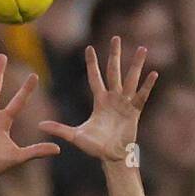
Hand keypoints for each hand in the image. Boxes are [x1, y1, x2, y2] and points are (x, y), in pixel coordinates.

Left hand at [38, 36, 157, 161]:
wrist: (111, 157)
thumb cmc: (94, 147)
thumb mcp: (75, 136)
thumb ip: (59, 128)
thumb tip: (40, 125)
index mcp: (99, 101)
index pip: (94, 77)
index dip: (92, 63)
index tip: (89, 48)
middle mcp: (113, 98)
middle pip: (114, 71)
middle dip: (115, 55)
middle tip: (116, 38)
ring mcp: (125, 104)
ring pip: (130, 79)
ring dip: (136, 64)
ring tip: (142, 48)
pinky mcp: (134, 112)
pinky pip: (141, 96)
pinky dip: (147, 85)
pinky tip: (154, 73)